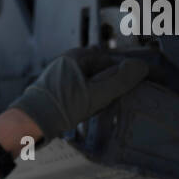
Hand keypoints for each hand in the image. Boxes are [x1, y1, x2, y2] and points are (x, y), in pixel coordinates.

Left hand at [6, 47, 148, 144]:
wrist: (31, 122)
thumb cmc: (61, 107)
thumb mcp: (96, 94)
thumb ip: (119, 80)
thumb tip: (140, 67)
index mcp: (78, 56)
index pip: (113, 59)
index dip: (131, 70)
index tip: (147, 79)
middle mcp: (70, 61)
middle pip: (104, 67)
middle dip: (119, 78)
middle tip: (136, 90)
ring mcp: (64, 74)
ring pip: (94, 78)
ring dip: (108, 87)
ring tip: (121, 98)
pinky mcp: (60, 89)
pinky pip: (85, 87)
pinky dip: (96, 94)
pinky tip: (99, 105)